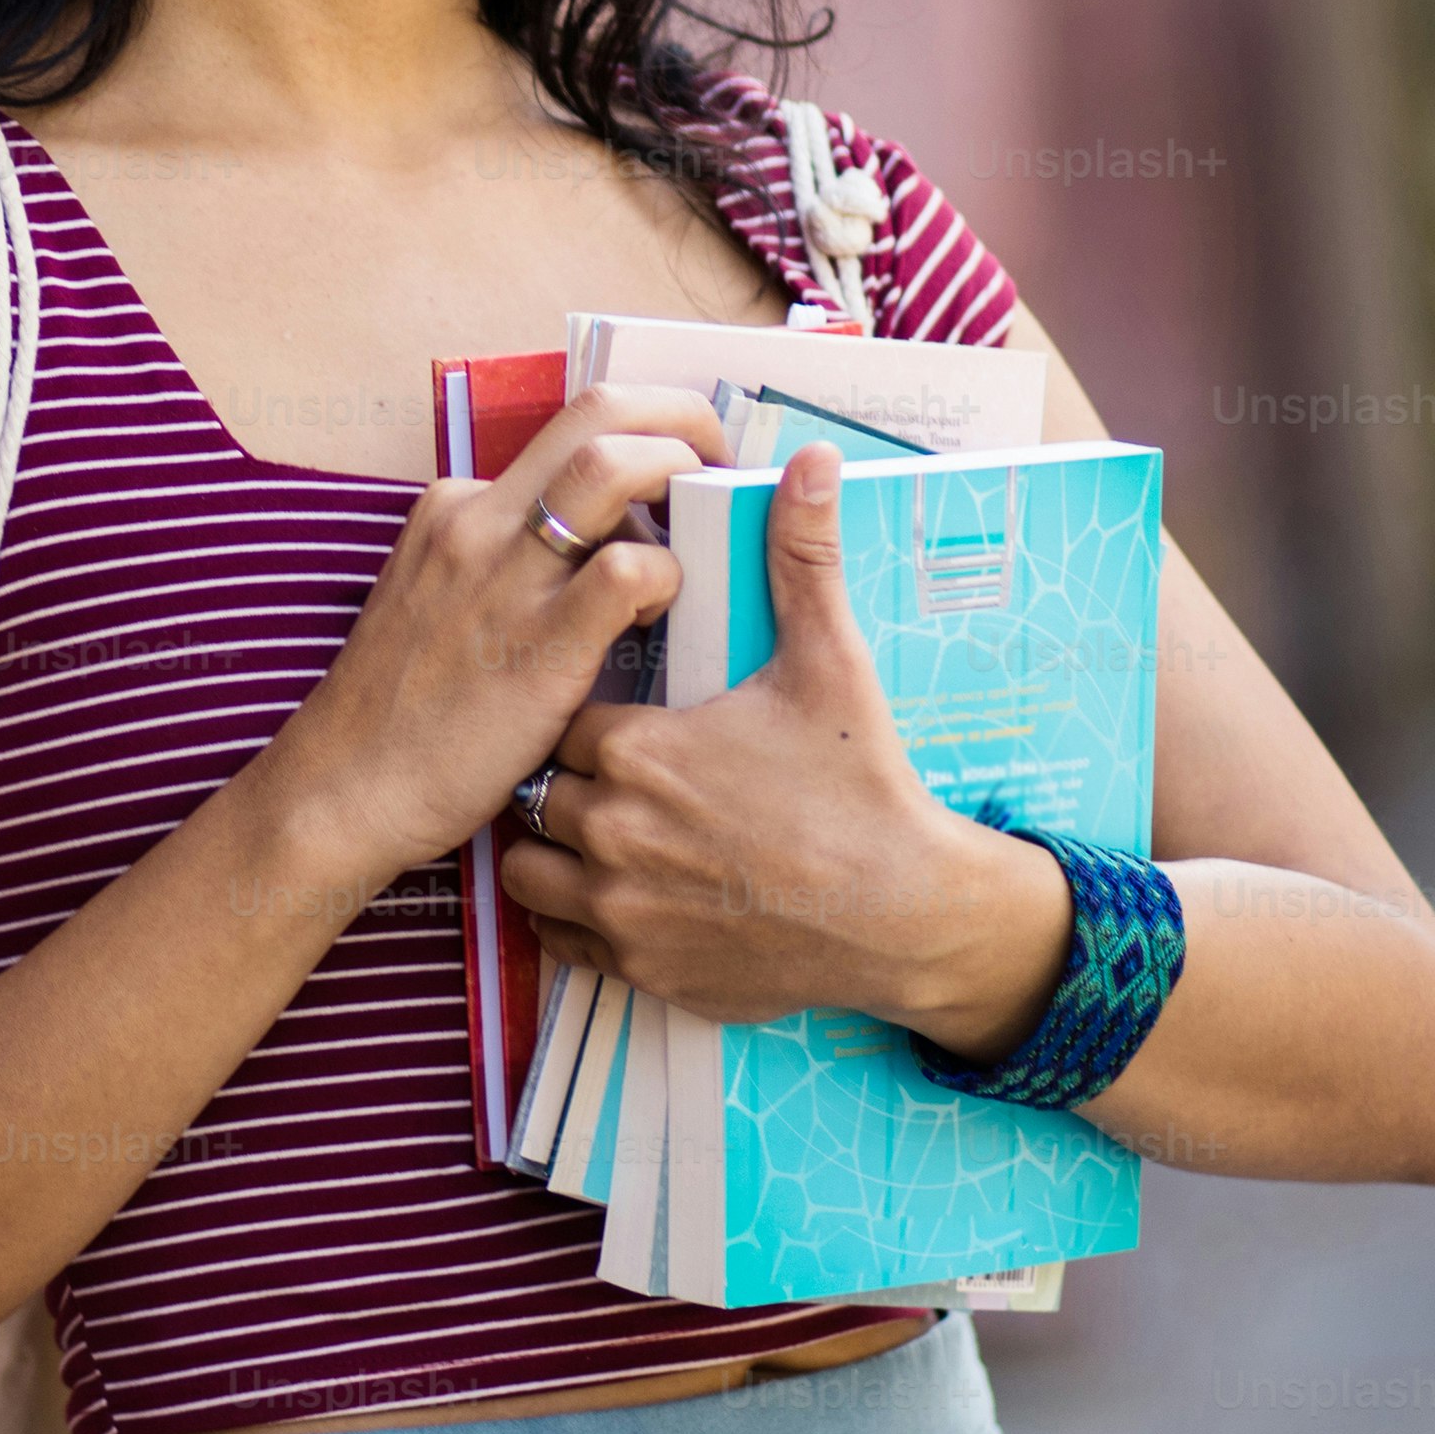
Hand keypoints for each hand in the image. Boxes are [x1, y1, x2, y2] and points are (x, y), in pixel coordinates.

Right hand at [258, 387, 717, 886]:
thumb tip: (607, 547)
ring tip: (708, 527)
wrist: (347, 786)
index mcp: (458, 504)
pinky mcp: (538, 643)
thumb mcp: (439, 599)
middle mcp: (479, 518)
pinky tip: (659, 616)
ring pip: (613, 464)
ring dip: (681, 477)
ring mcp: (506, 575)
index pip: (569, 431)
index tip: (680, 465)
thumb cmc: (405, 709)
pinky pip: (630, 571)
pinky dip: (666, 578)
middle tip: (719, 459)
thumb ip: (508, 563)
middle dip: (680, 416)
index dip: (642, 437)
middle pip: (597, 411)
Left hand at [499, 445, 1070, 1040]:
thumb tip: (811, 463)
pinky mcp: (637, 969)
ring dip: (550, 849)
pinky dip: (571, 918)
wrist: (907, 915)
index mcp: (642, 750)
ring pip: (527, 868)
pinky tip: (617, 892)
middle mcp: (614, 831)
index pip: (562, 715)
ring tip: (600, 830)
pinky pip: (558, 940)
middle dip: (563, 778)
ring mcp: (620, 909)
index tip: (622, 717)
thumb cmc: (865, 786)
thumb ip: (802, 561)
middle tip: (614, 774)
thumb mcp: (833, 663)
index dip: (586, 714)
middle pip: (536, 789)